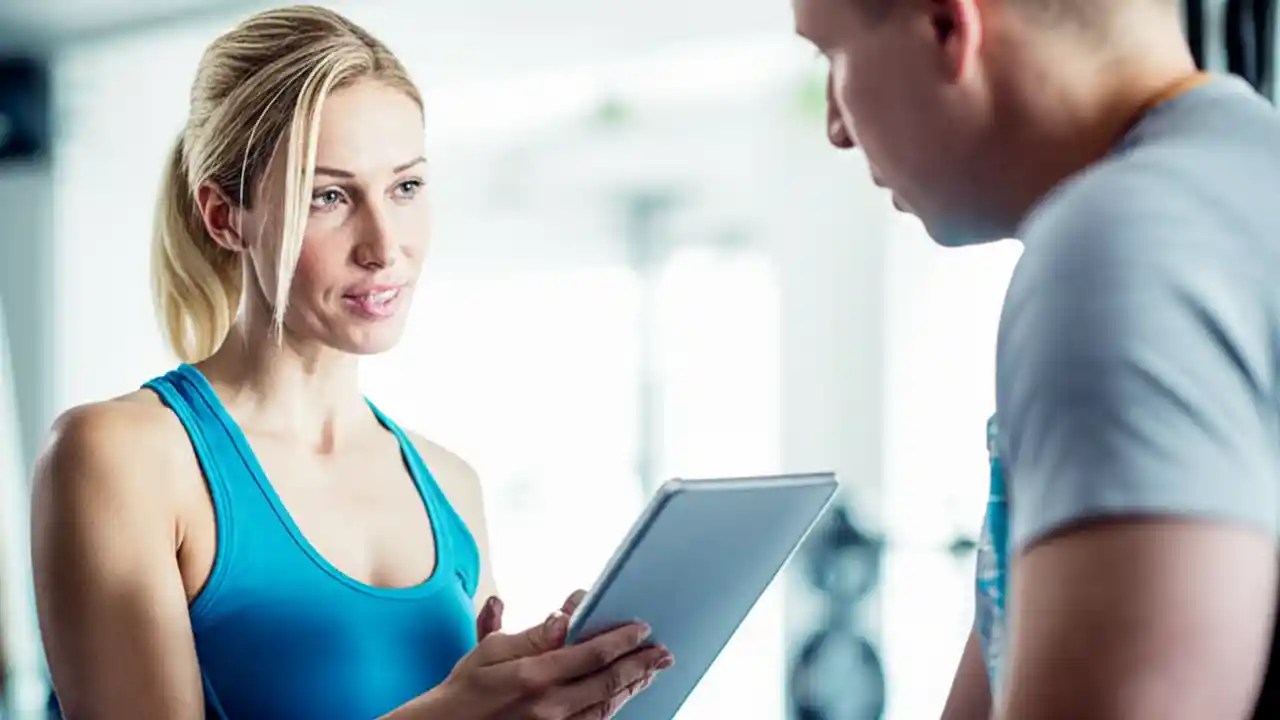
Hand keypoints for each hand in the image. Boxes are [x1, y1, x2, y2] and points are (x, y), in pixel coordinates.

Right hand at [437, 591, 673, 718]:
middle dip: (640, 665)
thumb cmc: (466, 689)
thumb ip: (532, 635)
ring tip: (652, 671)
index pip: (591, 654)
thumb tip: (563, 617)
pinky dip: (612, 708)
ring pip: (606, 707)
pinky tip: (623, 696)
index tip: (641, 629)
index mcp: (533, 676)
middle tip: (663, 652)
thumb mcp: (489, 651)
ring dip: (633, 687)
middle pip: (608, 682)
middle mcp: (548, 706)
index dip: (621, 640)